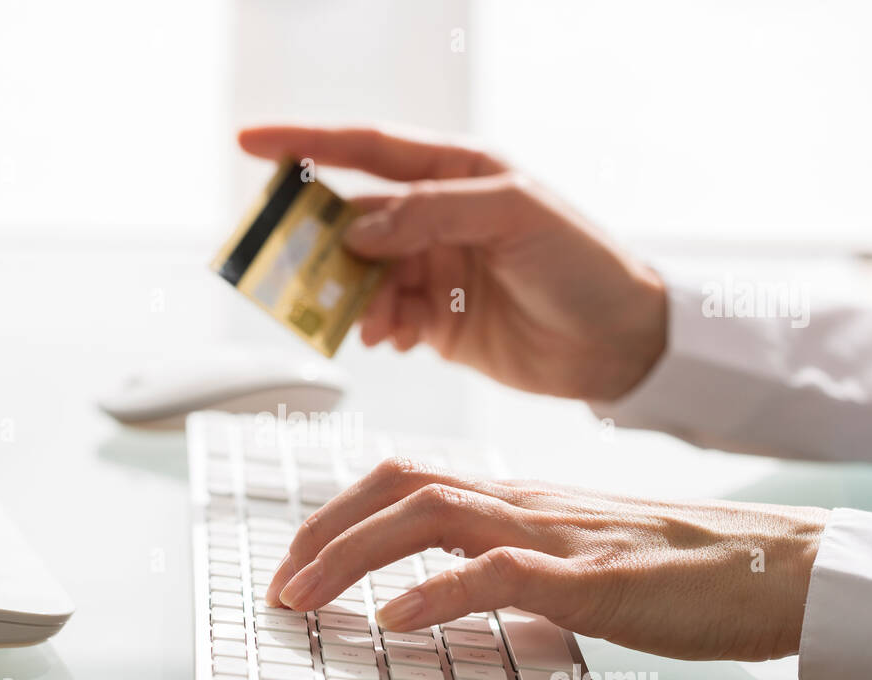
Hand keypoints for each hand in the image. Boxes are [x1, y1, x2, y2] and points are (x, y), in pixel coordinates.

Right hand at [238, 125, 667, 401]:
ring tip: (372, 319)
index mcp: (457, 172)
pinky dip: (377, 328)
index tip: (249, 143)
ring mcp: (435, 270)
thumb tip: (358, 229)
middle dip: (318, 239)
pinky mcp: (439, 321)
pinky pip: (384, 319)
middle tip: (286, 261)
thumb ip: (431, 213)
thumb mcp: (514, 216)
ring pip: (363, 276)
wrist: (622, 344)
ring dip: (352, 297)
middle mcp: (438, 217)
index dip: (306, 144)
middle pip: (353, 217)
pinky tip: (393, 338)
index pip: (368, 149)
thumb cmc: (584, 264)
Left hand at [265, 459, 827, 662]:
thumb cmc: (672, 565)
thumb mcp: (569, 554)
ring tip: (306, 597)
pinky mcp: (594, 577)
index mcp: (516, 496)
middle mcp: (524, 501)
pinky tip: (397, 619)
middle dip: (324, 529)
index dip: (339, 512)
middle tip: (280, 585)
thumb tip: (438, 594)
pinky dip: (438, 592)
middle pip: (400, 485)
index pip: (407, 479)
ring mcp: (558, 533)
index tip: (298, 558)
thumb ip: (506, 560)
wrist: (772, 564)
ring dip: (355, 554)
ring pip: (433, 514)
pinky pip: (501, 572)